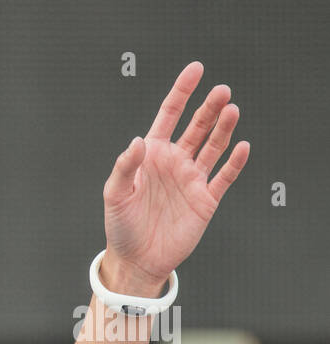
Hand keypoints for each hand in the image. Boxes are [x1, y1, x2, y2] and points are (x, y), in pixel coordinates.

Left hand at [102, 61, 249, 288]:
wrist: (136, 260)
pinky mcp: (205, 199)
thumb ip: (124, 167)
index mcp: (152, 155)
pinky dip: (235, 162)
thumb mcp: (114, 195)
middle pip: (197, 126)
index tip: (196, 69)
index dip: (182, 91)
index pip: (169, 115)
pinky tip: (242, 146)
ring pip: (213, 146)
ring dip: (223, 128)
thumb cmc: (120, 226)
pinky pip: (224, 176)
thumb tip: (138, 141)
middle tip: (222, 91)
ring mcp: (192, 179)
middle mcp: (175, 162)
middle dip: (209, 107)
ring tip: (232, 109)